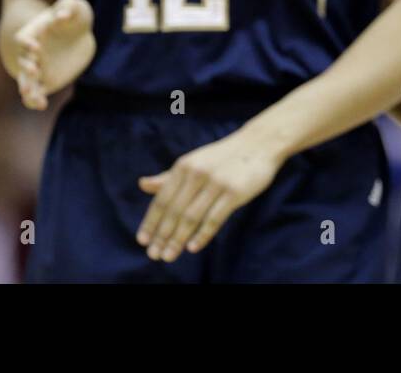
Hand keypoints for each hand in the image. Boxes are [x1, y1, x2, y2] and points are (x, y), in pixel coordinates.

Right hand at [13, 0, 95, 109]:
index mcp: (34, 33)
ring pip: (27, 81)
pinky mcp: (47, 80)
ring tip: (32, 96)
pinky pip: (37, 92)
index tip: (35, 46)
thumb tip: (62, 16)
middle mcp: (31, 53)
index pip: (23, 38)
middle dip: (27, 67)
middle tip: (35, 71)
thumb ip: (68, 7)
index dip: (27, 42)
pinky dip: (35, 99)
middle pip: (23, 61)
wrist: (78, 33)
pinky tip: (41, 105)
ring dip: (28, 88)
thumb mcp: (74, 6)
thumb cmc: (73, 15)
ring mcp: (38, 68)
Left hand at [136, 130, 284, 261]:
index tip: (142, 241)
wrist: (259, 144)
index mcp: (184, 166)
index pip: (162, 199)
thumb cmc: (223, 157)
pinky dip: (202, 235)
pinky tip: (193, 247)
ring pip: (192, 217)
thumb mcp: (194, 162)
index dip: (151, 222)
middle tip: (154, 255)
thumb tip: (142, 184)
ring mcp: (216, 183)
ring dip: (178, 239)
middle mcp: (197, 173)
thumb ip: (169, 177)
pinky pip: (214, 218)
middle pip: (175, 211)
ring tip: (169, 256)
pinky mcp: (234, 192)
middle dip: (162, 235)